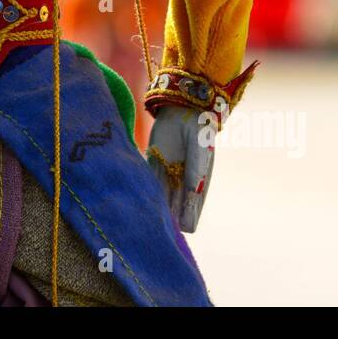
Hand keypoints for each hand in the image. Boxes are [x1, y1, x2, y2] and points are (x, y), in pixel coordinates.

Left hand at [146, 103, 218, 232]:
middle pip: (173, 211)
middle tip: (158, 226)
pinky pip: (148, 183)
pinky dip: (143, 191)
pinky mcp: (153, 166)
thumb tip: (194, 191)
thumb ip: (197, 169)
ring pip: (159, 199)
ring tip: (145, 218)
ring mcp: (167, 177)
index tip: (179, 226)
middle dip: (167, 220)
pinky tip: (137, 199)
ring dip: (154, 208)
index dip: (186, 221)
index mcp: (198, 186)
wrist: (183, 112)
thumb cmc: (198, 131)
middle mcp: (182, 186)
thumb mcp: (200, 148)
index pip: (192, 215)